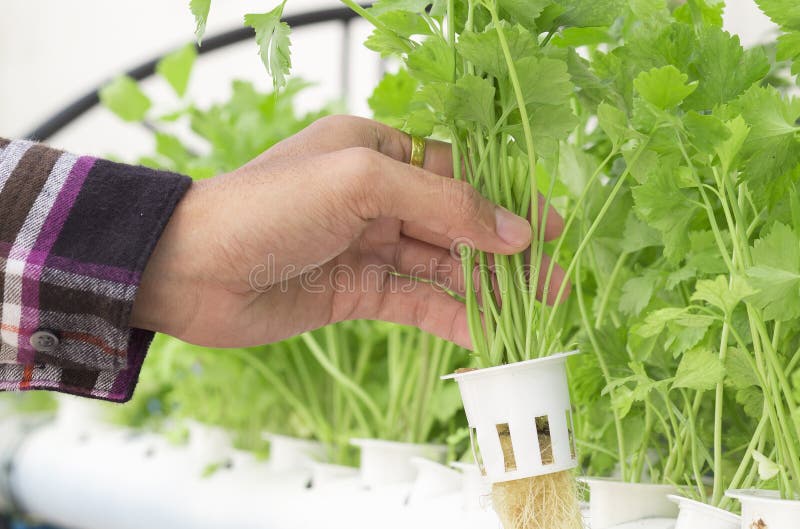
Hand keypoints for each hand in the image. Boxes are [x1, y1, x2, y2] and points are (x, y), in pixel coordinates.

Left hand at [130, 115, 564, 348]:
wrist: (191, 270)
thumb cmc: (268, 207)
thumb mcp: (359, 181)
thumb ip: (441, 202)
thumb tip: (513, 232)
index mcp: (377, 151)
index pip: (458, 172)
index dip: (506, 200)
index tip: (550, 228)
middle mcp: (375, 197)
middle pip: (456, 224)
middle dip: (505, 252)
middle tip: (553, 282)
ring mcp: (367, 247)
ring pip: (441, 267)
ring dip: (486, 289)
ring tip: (532, 313)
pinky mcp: (356, 292)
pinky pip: (415, 303)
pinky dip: (449, 317)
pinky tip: (482, 335)